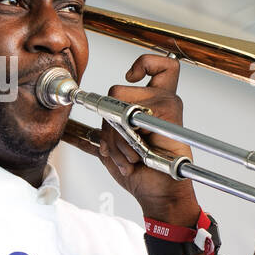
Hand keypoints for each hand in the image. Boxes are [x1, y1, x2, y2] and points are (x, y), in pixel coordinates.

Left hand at [98, 54, 200, 223]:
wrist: (160, 192)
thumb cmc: (143, 170)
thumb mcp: (117, 140)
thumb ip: (108, 119)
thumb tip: (85, 103)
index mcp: (157, 101)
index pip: (161, 65)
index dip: (145, 63)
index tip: (131, 76)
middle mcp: (165, 99)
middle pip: (116, 89)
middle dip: (108, 122)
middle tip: (122, 143)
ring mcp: (168, 105)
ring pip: (117, 103)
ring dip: (114, 137)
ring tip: (131, 154)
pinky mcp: (168, 114)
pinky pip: (127, 117)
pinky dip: (122, 143)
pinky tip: (136, 156)